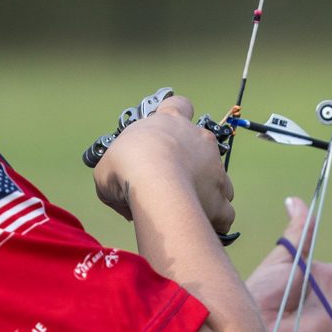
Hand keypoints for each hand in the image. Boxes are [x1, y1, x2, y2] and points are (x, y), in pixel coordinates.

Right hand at [94, 94, 235, 237]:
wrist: (155, 185)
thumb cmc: (127, 167)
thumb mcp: (106, 167)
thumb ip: (116, 176)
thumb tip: (122, 199)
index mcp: (170, 122)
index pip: (179, 106)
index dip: (177, 113)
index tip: (169, 126)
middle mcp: (198, 138)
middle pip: (203, 145)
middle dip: (191, 162)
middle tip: (171, 178)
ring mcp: (214, 166)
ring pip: (218, 177)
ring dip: (206, 191)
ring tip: (186, 205)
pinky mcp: (220, 195)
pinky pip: (224, 212)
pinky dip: (215, 220)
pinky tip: (200, 226)